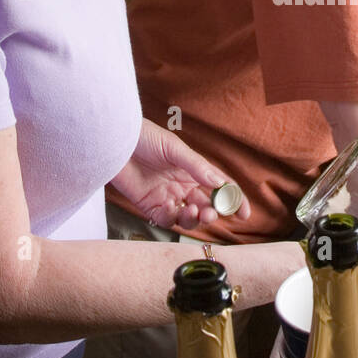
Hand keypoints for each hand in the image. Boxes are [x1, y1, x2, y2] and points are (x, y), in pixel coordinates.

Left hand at [107, 120, 248, 232]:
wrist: (113, 142)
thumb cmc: (144, 137)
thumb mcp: (174, 148)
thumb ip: (196, 166)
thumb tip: (220, 183)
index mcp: (194, 170)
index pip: (220, 187)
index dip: (233, 200)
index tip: (244, 213)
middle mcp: (183, 185)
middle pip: (206, 205)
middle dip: (213, 212)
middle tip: (211, 213)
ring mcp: (167, 196)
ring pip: (188, 216)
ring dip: (194, 218)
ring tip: (192, 211)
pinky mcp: (149, 206)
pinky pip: (166, 220)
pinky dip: (172, 220)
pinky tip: (172, 211)